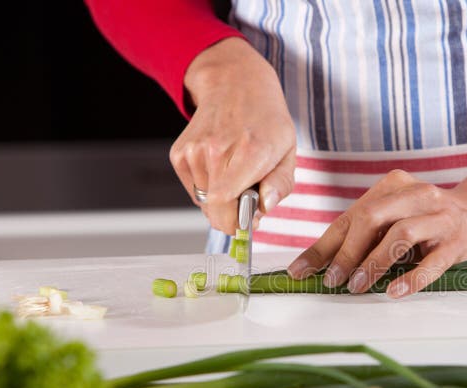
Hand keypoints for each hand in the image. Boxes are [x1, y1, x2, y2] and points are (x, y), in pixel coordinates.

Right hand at [170, 37, 295, 231]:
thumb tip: (265, 207)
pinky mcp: (179, 155)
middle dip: (233, 216)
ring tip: (234, 174)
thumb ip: (281, 184)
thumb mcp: (288, 151)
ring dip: (221, 200)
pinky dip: (207, 188)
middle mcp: (217, 150)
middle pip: (216, 212)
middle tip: (247, 199)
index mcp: (250, 151)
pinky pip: (194, 191)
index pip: (229, 206)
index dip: (240, 222)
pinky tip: (220, 167)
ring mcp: (194, 152)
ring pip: (204, 204)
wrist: (235, 85)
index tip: (252, 219)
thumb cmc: (266, 121)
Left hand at [287, 141, 466, 297]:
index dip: (323, 245)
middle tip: (331, 281)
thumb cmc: (432, 220)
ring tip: (357, 287)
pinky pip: (432, 261)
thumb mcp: (398, 217)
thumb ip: (368, 233)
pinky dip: (411, 278)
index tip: (300, 270)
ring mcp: (439, 216)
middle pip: (371, 219)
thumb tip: (325, 264)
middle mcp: (415, 195)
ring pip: (399, 235)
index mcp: (393, 186)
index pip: (350, 217)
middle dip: (346, 253)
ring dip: (373, 263)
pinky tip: (395, 293)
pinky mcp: (458, 240)